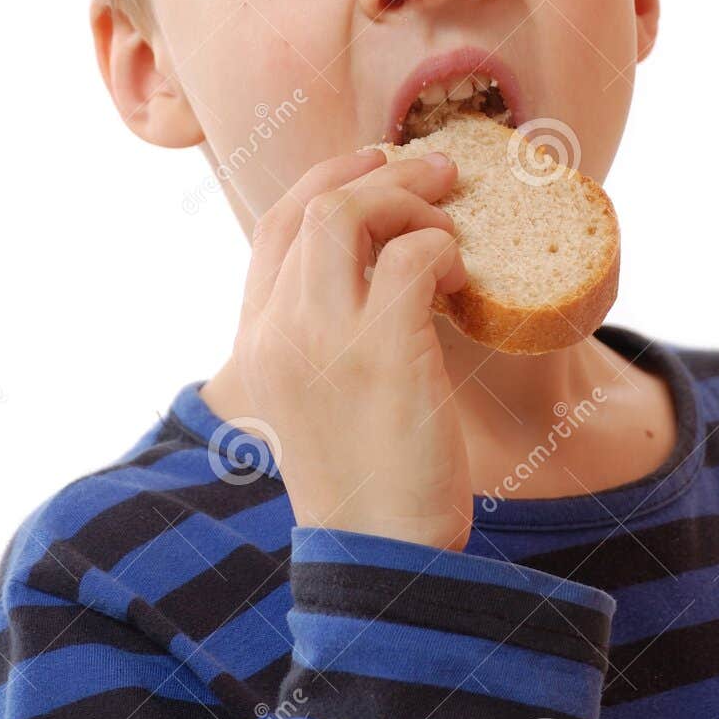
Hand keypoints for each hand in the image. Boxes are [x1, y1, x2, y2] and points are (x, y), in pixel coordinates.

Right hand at [232, 147, 473, 550]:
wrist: (382, 556)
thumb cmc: (367, 485)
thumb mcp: (319, 406)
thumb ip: (325, 343)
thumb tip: (383, 279)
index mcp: (256, 344)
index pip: (273, 229)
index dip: (325, 180)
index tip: (373, 162)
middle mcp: (275, 332)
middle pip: (313, 208)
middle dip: (381, 175)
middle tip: (440, 173)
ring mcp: (322, 338)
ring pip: (350, 213)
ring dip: (412, 200)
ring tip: (453, 225)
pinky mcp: (380, 349)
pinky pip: (412, 254)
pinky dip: (444, 248)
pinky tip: (461, 278)